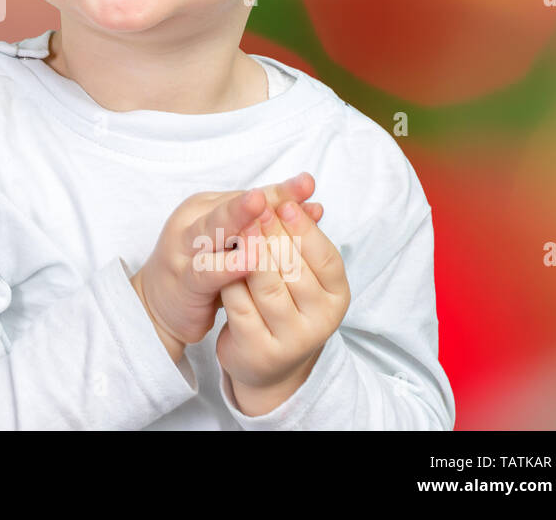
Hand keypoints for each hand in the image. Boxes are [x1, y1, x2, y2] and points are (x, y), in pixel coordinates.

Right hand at [130, 174, 320, 355]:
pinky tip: (250, 261)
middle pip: (231, 206)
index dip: (280, 191)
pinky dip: (228, 264)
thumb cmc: (203, 271)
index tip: (309, 183)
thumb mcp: (236, 245)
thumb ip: (267, 227)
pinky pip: (206, 270)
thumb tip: (314, 208)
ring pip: (213, 230)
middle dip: (264, 197)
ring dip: (238, 218)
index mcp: (205, 207)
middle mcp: (192, 221)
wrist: (157, 306)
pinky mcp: (182, 280)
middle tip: (294, 187)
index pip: (247, 195)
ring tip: (264, 208)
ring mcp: (183, 249)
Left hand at [216, 174, 350, 414]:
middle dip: (271, 233)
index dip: (304, 229)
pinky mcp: (259, 350)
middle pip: (295, 269)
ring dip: (249, 253)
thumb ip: (297, 238)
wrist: (264, 360)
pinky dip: (229, 281)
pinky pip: (240, 308)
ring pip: (266, 288)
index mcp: (337, 296)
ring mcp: (291, 340)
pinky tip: (218, 261)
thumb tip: (301, 194)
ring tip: (236, 226)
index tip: (282, 203)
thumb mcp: (298, 272)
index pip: (326, 257)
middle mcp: (321, 321)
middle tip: (253, 204)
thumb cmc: (282, 302)